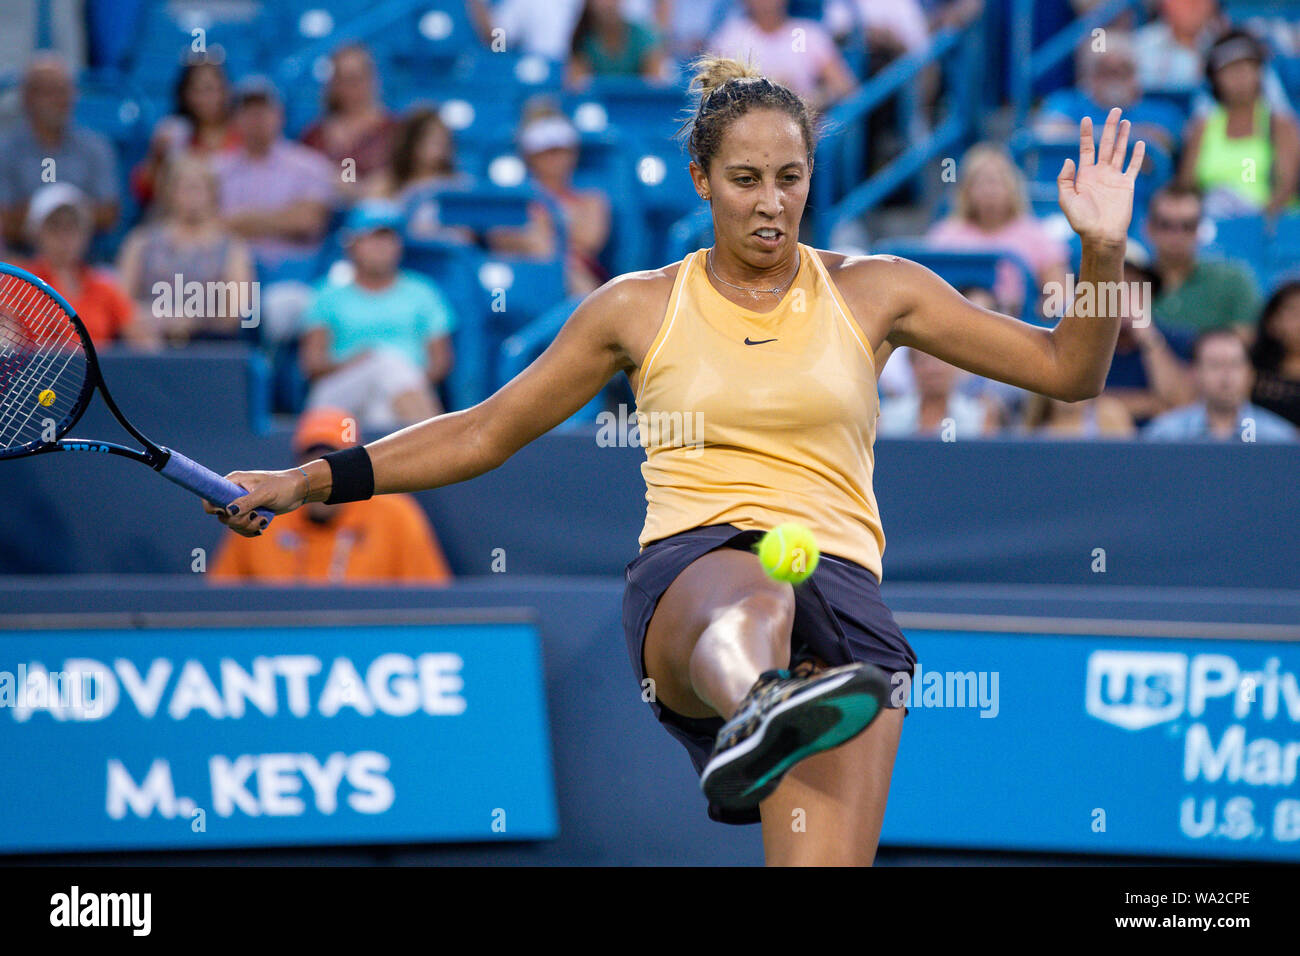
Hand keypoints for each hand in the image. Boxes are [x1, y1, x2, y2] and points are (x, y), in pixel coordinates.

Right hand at [201, 469, 310, 536]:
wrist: (298, 491)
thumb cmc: (283, 486)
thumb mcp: (265, 493)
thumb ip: (247, 502)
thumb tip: (228, 511)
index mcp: (233, 482)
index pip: (210, 495)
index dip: (212, 507)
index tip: (226, 512)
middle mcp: (233, 494)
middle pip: (222, 516)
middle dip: (239, 521)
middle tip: (255, 516)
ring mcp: (241, 505)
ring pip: (233, 524)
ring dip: (248, 526)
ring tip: (263, 519)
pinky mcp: (249, 514)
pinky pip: (242, 528)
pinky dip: (251, 530)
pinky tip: (263, 525)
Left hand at [1058, 108, 1145, 246]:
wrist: (1101, 235)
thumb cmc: (1081, 221)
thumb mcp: (1066, 199)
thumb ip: (1064, 179)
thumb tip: (1069, 159)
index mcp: (1084, 175)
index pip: (1086, 148)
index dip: (1086, 134)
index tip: (1086, 118)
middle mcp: (1100, 173)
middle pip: (1106, 144)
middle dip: (1110, 127)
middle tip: (1115, 109)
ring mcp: (1114, 178)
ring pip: (1120, 151)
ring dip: (1123, 136)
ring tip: (1126, 120)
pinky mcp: (1127, 185)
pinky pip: (1133, 167)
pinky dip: (1137, 155)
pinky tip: (1140, 143)